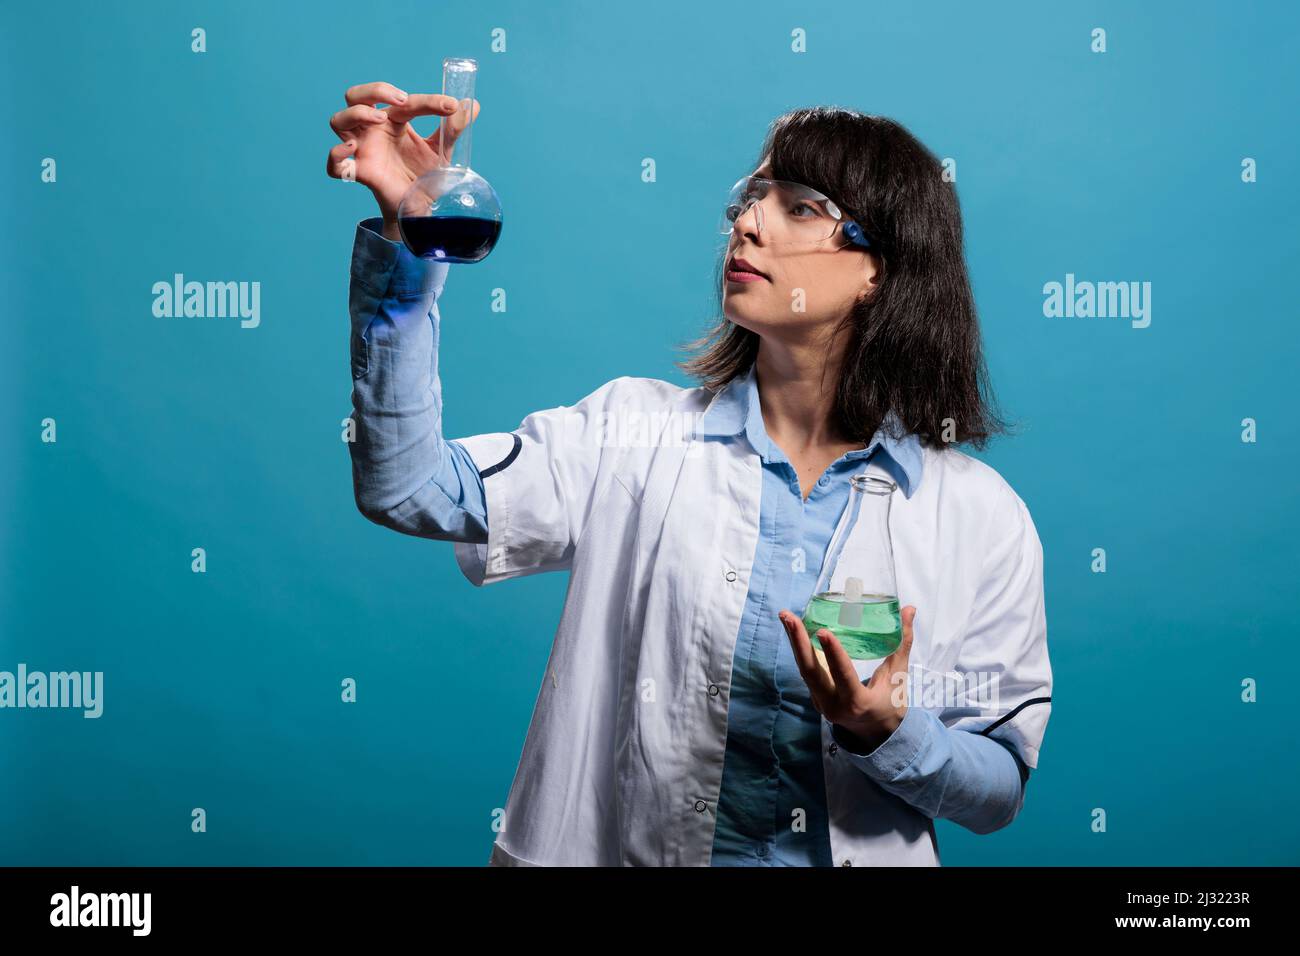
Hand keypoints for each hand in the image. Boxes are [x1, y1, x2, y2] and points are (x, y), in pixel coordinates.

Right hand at [325, 80, 479, 228]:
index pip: (403, 101)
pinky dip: (336, 154)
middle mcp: (374, 130)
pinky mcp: (358, 173)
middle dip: (374, 90)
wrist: (421, 209)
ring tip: (380, 119)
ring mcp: (363, 150)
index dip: (428, 100)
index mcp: (395, 121)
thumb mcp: (443, 152)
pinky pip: (334, 164)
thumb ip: (453, 128)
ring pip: (339, 120)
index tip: (450, 106)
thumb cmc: (426, 176)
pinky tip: (352, 150)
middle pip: (356, 96)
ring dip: (356, 113)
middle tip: (400, 101)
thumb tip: (471, 104)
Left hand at [778, 605, 916, 751]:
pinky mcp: (815, 697)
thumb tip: (909, 609)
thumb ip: (902, 641)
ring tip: (786, 616)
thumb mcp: (898, 674)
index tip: (823, 631)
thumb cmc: (891, 701)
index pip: (843, 676)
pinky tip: (793, 629)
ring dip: (794, 641)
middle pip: (810, 672)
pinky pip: (805, 671)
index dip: (834, 654)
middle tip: (789, 616)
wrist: (877, 731)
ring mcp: (821, 703)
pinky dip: (799, 649)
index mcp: (858, 703)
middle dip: (798, 642)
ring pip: (803, 670)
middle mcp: (834, 706)